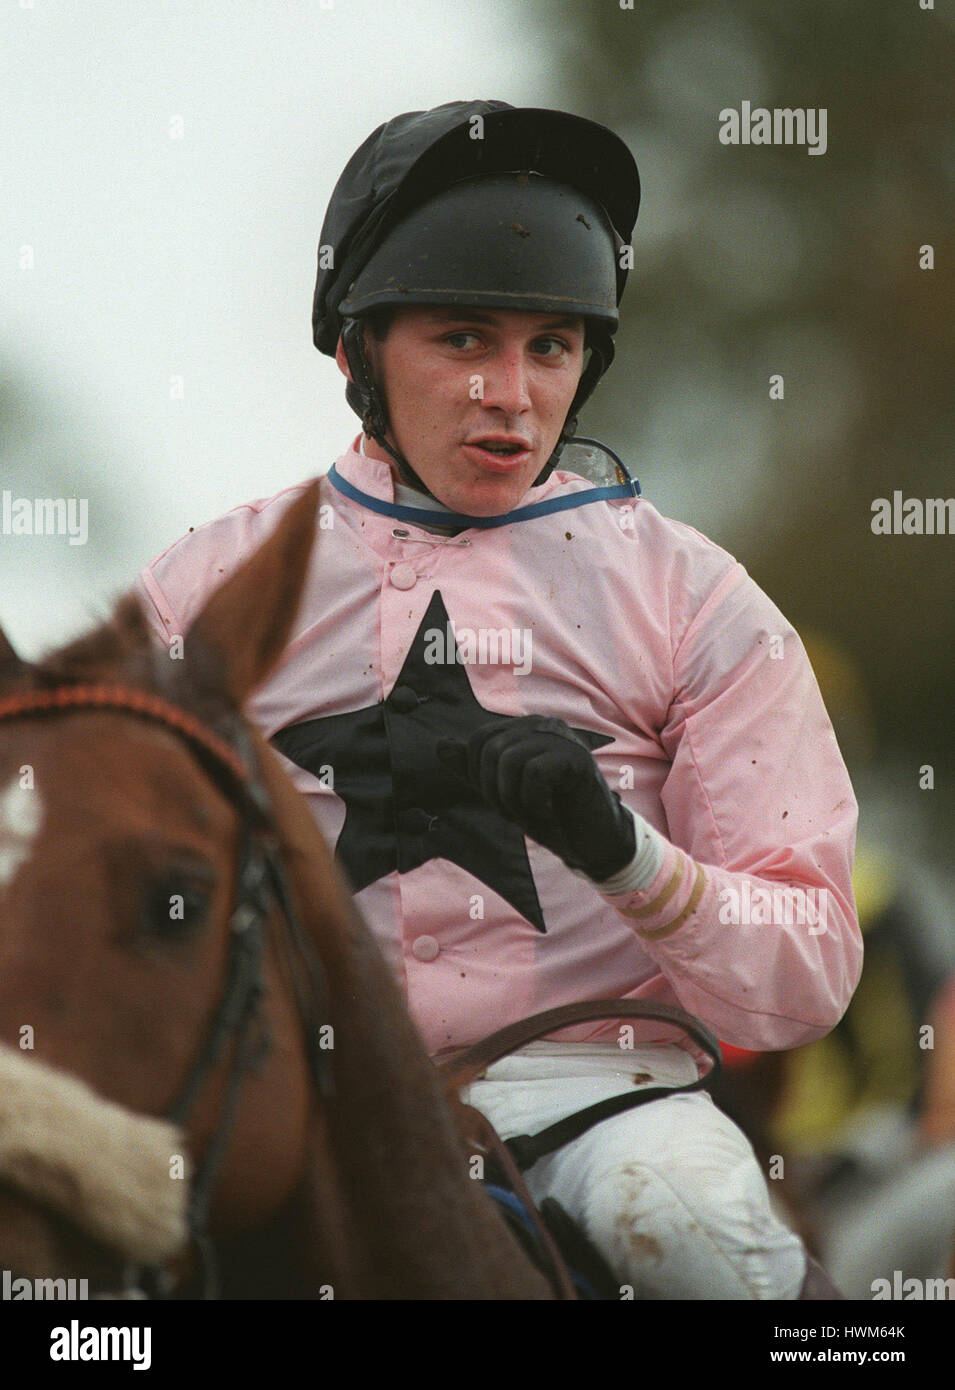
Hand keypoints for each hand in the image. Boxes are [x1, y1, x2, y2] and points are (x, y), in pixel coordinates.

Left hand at [435, 715, 635, 880]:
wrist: (592, 842)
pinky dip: (534, 804)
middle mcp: (542, 725)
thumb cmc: (550, 814)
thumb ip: (473, 770)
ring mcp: (562, 738)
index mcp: (524, 730)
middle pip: (490, 749)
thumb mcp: (502, 792)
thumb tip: (440, 745)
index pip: (479, 740)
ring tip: (533, 816)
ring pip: (509, 759)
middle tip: (518, 814)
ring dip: (513, 801)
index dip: (478, 776)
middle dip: (494, 791)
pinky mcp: (576, 758)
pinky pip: (535, 773)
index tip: (503, 802)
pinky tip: (547, 815)